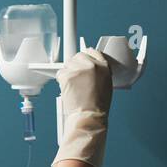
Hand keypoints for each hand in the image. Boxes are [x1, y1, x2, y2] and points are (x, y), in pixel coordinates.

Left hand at [52, 49, 113, 166]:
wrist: (90, 115)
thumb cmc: (97, 104)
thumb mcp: (106, 83)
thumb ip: (99, 71)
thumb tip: (90, 68)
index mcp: (104, 66)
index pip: (92, 52)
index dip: (85, 57)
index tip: (82, 62)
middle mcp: (92, 65)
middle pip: (78, 56)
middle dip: (75, 65)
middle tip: (75, 77)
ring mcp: (79, 70)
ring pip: (68, 64)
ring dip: (68, 73)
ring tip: (72, 86)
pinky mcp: (68, 76)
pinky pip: (60, 73)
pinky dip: (61, 80)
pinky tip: (67, 88)